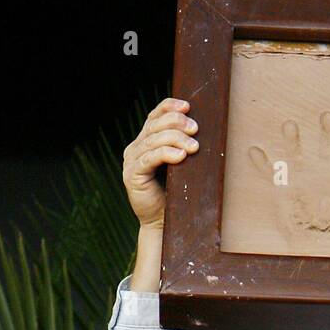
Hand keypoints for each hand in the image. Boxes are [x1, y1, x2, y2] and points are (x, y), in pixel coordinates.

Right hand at [122, 97, 198, 229]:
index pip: (153, 117)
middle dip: (176, 123)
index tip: (187, 105)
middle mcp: (134, 149)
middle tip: (195, 128)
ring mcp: (131, 161)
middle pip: (154, 125)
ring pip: (153, 140)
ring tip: (194, 146)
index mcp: (143, 143)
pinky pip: (150, 158)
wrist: (162, 223)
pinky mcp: (132, 175)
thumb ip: (180, 147)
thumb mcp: (178, 167)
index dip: (168, 107)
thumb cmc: (174, 195)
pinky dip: (166, 154)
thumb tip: (198, 129)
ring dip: (176, 139)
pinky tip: (181, 156)